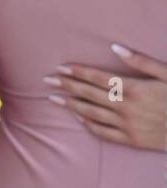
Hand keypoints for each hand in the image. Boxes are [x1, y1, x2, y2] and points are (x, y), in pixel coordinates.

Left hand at [49, 46, 166, 150]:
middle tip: (46, 80)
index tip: (60, 67)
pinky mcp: (132, 140)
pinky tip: (79, 119)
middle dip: (66, 85)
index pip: (98, 78)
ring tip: (54, 99)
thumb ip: (140, 61)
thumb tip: (115, 46)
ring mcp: (128, 126)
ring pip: (92, 114)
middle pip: (89, 94)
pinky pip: (105, 133)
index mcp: (134, 88)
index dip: (77, 72)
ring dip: (71, 105)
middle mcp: (127, 107)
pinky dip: (89, 126)